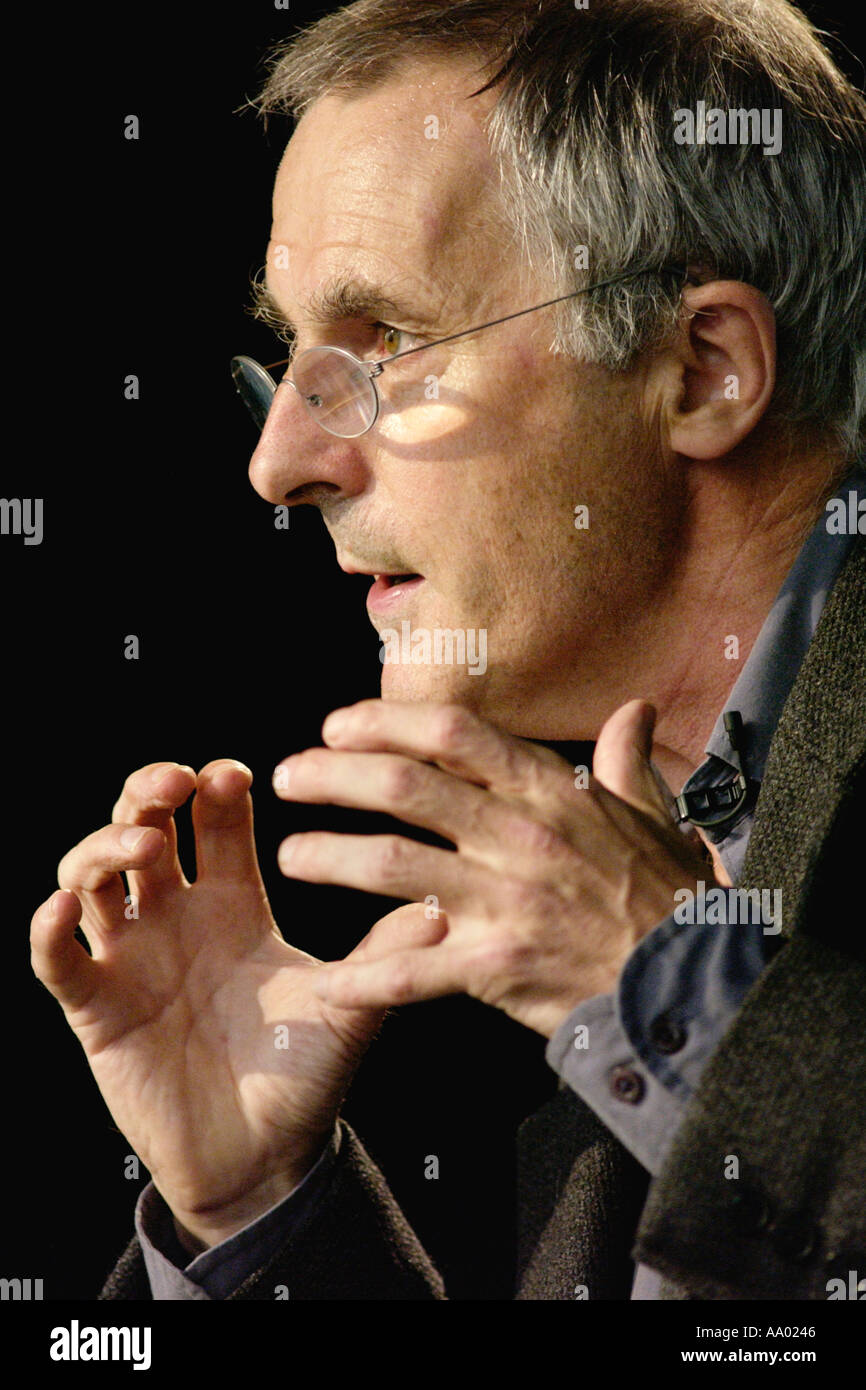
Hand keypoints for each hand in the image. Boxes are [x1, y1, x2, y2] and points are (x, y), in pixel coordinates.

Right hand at [30, 760, 443, 1248]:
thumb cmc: (303, 1075)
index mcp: (236, 904)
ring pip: (90, 874)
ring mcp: (132, 957)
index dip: (215, 788)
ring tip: (142, 848)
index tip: (233, 776)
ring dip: (104, 846)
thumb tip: (442, 908)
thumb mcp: (348, 1007)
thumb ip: (385, 957)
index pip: (215, 820)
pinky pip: (57, 958)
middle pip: (143, 824)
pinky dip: (48, 930)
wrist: (262, 1159)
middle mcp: (178, 917)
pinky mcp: (96, 1006)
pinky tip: (63, 910)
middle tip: (172, 784)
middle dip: (149, 792)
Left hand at [273, 699, 713, 1038]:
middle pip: (405, 787)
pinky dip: (363, 977)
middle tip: (288, 777)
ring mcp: (507, 900)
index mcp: (550, 791)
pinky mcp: (498, 965)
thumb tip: (637, 710)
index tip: (337, 724)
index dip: (383, 721)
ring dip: (330, 858)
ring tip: (291, 857)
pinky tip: (324, 982)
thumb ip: (627, 761)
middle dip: (333, 776)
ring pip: (393, 867)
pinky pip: (412, 970)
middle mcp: (520, 835)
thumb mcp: (653, 817)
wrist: (694, 983)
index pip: (450, 732)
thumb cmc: (670, 897)